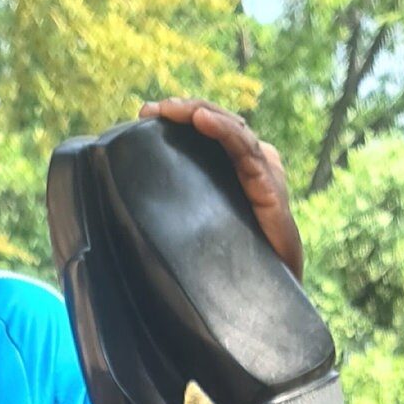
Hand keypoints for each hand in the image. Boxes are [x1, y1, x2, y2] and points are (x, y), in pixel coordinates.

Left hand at [137, 99, 303, 281]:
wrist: (271, 295)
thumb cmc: (235, 265)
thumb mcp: (201, 227)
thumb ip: (183, 207)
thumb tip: (132, 200)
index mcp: (237, 169)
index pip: (208, 131)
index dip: (180, 117)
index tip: (145, 114)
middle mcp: (253, 164)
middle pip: (218, 123)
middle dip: (183, 110)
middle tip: (151, 109)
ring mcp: (264, 171)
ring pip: (230, 128)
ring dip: (198, 113)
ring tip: (171, 108)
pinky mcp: (270, 185)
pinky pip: (245, 150)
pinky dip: (223, 130)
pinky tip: (202, 119)